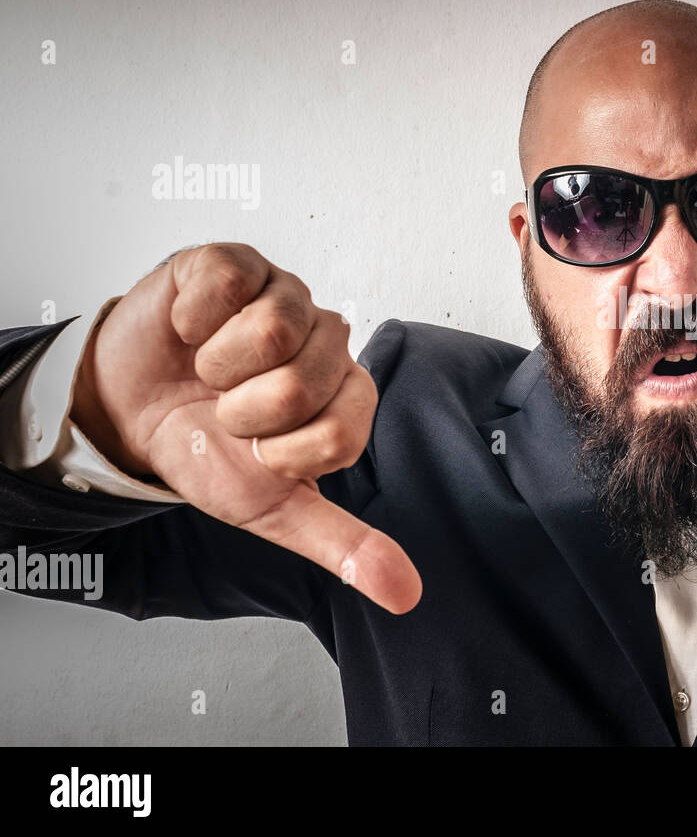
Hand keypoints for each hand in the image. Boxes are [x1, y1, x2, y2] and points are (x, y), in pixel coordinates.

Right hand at [71, 243, 420, 613]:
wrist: (129, 411)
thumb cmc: (208, 450)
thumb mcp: (274, 508)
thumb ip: (344, 544)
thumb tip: (407, 594)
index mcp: (349, 394)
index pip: (342, 431)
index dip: (284, 453)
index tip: (260, 449)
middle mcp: (329, 338)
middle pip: (303, 383)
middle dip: (244, 413)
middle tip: (227, 408)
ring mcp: (286, 294)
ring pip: (272, 330)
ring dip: (218, 366)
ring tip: (210, 369)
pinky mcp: (237, 261)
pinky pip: (228, 283)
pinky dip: (192, 319)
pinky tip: (191, 329)